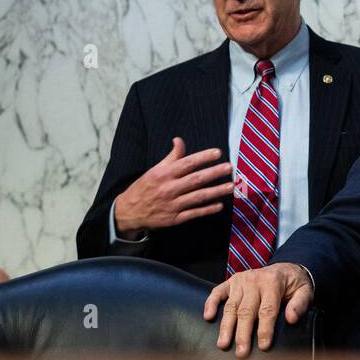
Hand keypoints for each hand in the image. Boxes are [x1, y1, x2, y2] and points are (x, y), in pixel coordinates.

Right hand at [114, 137, 233, 237]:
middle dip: (214, 173)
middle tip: (229, 167)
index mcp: (163, 175)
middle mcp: (168, 189)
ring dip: (216, 191)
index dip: (203, 157)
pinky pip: (194, 213)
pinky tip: (219, 205)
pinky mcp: (174, 219)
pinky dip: (207, 209)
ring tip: (230, 186)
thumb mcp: (154, 170)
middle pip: (195, 180)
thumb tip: (179, 140)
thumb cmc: (145, 187)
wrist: (128, 213)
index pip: (187, 163)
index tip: (217, 153)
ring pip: (198, 197)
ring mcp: (172, 205)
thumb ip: (171, 157)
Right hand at [204, 263, 314, 357]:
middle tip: (241, 352)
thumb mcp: (305, 291)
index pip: (268, 310)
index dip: (265, 329)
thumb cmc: (294, 284)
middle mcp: (255, 280)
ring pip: (231, 306)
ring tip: (223, 343)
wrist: (286, 268)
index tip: (263, 345)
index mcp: (273, 283)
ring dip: (226, 326)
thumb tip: (291, 318)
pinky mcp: (231, 281)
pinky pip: (218, 291)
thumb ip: (299, 304)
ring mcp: (241, 280)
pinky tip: (208, 317)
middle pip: (247, 310)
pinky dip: (211, 303)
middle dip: (243, 333)